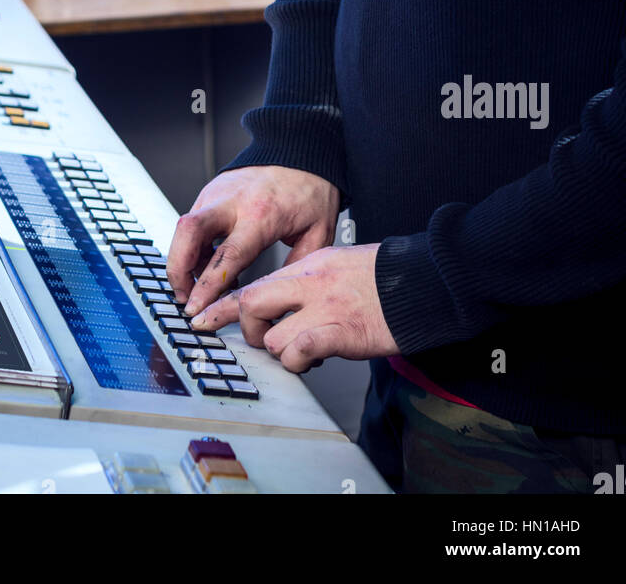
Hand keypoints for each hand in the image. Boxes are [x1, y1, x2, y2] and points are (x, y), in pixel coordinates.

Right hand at [166, 166, 339, 317]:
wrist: (298, 147)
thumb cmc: (310, 188)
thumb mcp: (318, 232)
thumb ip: (296, 267)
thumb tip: (277, 297)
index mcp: (262, 214)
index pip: (227, 255)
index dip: (207, 286)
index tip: (196, 308)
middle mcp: (232, 201)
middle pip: (188, 232)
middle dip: (177, 269)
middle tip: (183, 296)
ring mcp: (217, 193)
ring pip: (184, 228)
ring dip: (183, 260)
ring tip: (200, 285)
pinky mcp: (210, 191)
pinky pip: (192, 223)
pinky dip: (193, 247)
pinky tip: (210, 263)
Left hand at [188, 244, 399, 368]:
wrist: (423, 281)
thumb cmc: (386, 279)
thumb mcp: (339, 264)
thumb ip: (311, 281)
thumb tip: (289, 304)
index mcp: (309, 265)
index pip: (254, 283)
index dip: (223, 306)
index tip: (202, 319)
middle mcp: (309, 282)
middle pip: (250, 303)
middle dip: (248, 330)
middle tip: (265, 340)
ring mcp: (323, 307)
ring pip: (273, 338)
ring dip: (282, 353)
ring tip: (305, 352)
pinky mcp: (340, 331)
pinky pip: (299, 350)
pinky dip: (301, 361)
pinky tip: (317, 358)